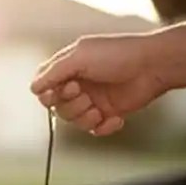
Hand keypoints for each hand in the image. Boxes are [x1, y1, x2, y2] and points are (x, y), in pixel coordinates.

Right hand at [31, 34, 168, 135]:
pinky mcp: (107, 114)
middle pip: (57, 107)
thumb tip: (33, 88)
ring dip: (83, 117)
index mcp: (69, 68)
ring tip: (98, 110)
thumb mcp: (80, 56)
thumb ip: (54, 72)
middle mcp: (78, 84)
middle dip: (69, 105)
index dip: (48, 93)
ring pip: (73, 121)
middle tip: (83, 94)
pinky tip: (116, 118)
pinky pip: (94, 129)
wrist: (152, 66)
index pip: (44, 86)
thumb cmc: (117, 55)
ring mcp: (93, 100)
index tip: (63, 88)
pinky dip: (102, 127)